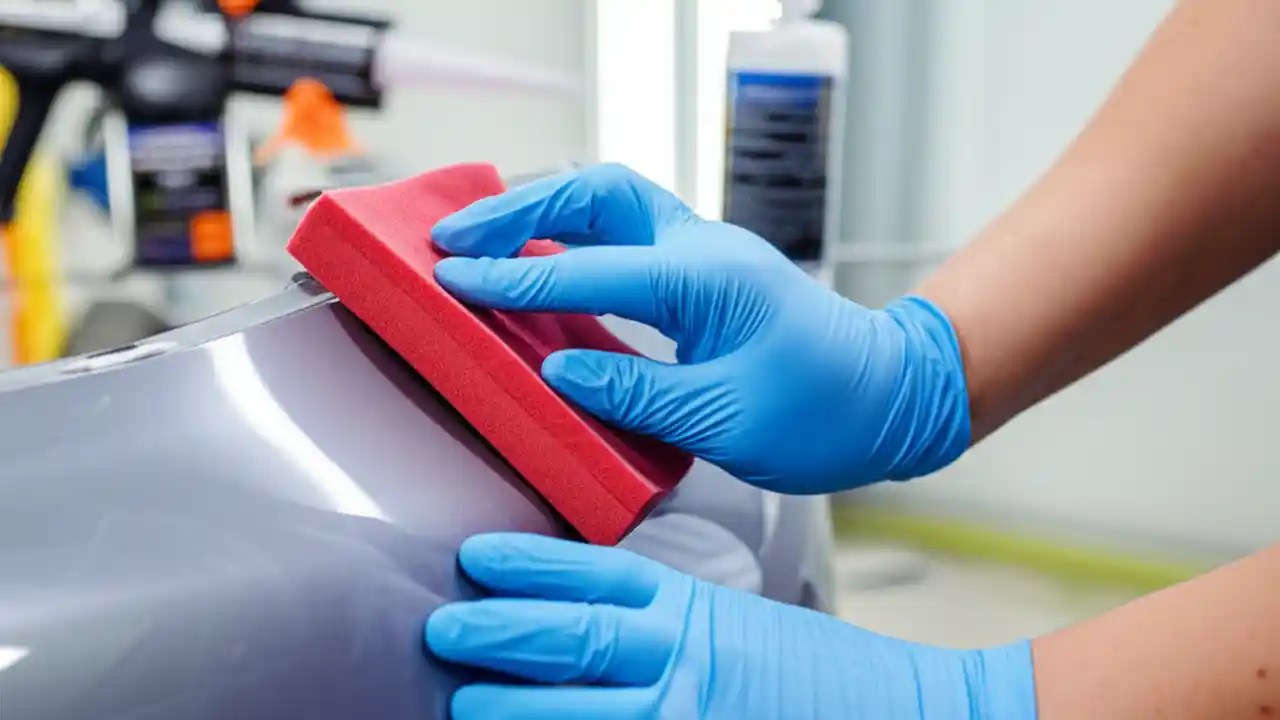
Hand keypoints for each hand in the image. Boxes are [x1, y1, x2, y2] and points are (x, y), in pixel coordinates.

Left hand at [425, 533, 1036, 718]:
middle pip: (580, 634)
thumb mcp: (741, 628)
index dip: (534, 565)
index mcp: (699, 608)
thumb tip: (598, 621)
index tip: (480, 556)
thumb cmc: (821, 679)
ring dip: (515, 702)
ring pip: (583, 705)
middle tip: (447, 624)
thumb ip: (673, 623)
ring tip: (462, 698)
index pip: (602, 574)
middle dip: (505, 629)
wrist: (912, 715)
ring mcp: (692, 710)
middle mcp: (691, 655)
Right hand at [431, 164, 968, 492]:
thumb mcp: (728, 419)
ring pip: (608, 201)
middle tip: (453, 239)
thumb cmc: (828, 413)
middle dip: (517, 209)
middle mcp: (702, 248)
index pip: (587, 269)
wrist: (896, 395)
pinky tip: (541, 263)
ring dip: (541, 213)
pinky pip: (625, 236)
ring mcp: (705, 252)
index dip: (512, 277)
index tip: (449, 279)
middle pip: (594, 193)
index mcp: (707, 279)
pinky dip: (573, 240)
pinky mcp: (704, 271)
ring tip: (481, 239)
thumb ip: (636, 392)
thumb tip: (555, 371)